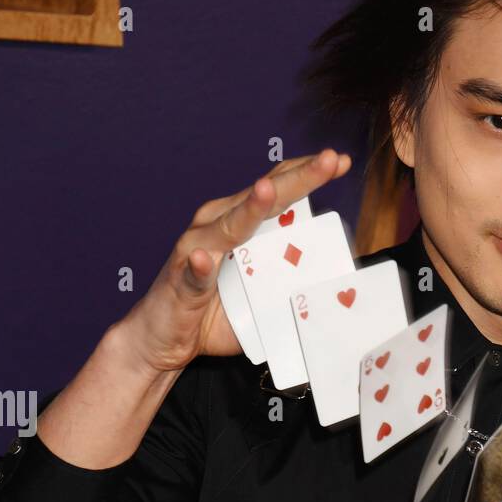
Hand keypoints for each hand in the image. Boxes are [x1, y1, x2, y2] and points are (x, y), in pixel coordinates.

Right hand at [110, 149, 351, 375]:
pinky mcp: (180, 280)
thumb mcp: (261, 299)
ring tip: (268, 191)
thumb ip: (288, 288)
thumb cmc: (211, 315)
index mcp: (239, 224)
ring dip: (249, 208)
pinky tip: (207, 258)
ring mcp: (196, 250)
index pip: (276, 189)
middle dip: (297, 178)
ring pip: (228, 225)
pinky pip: (192, 271)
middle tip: (329, 160)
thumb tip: (330, 293)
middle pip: (261, 196)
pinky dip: (200, 265)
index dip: (306, 173)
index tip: (339, 161)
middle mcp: (217, 225)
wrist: (162, 341)